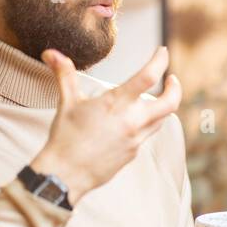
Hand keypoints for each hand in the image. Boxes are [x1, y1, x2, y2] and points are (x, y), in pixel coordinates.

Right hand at [30, 45, 181, 202]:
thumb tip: (50, 53)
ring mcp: (135, 139)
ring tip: (158, 97)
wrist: (66, 174)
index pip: (148, 77)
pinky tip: (136, 121)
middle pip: (170, 103)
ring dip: (164, 106)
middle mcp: (131, 121)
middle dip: (175, 88)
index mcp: (116, 104)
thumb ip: (64, 74)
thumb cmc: (65, 138)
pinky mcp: (133, 153)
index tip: (163, 52)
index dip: (160, 61)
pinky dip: (148, 123)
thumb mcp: (66, 103)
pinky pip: (148, 134)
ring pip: (162, 120)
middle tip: (173, 79)